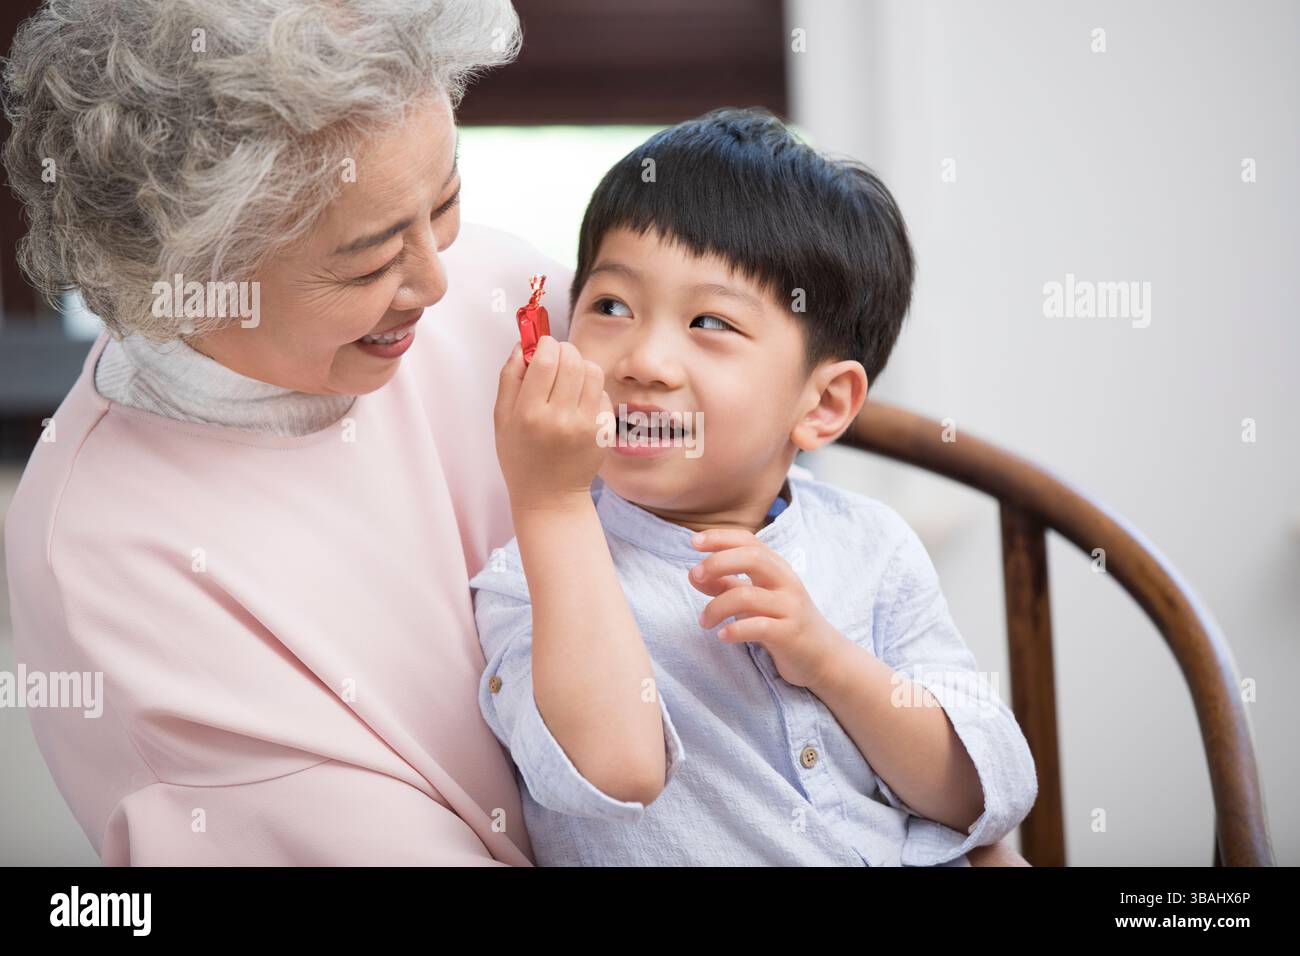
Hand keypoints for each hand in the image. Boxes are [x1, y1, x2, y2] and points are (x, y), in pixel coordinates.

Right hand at [493, 335, 612, 511]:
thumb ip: (509, 378)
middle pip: (572, 359)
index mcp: (530, 414)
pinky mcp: (604, 431)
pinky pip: (603, 392)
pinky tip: (578, 403)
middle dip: (563, 350)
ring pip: (592, 371)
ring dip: (580, 366)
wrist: (550, 496)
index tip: (541, 346)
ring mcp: (587, 425)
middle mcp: (561, 418)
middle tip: (555, 359)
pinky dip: (591, 390)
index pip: (546, 360)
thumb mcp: (501, 419)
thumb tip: (522, 345)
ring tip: (568, 380)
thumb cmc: (521, 457)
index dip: (544, 344)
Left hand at [688, 528, 845, 689]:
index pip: (749, 541)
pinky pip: (759, 627)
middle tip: (695, 575)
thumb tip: (694, 574)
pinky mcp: (790, 633)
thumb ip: (726, 585)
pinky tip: (722, 636)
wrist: (823, 656)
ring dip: (717, 607)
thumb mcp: (755, 599)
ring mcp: (790, 607)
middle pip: (752, 558)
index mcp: (776, 568)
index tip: (694, 541)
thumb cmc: (783, 621)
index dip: (721, 537)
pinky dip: (735, 630)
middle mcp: (786, 582)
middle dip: (718, 562)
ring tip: (704, 621)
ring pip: (748, 596)